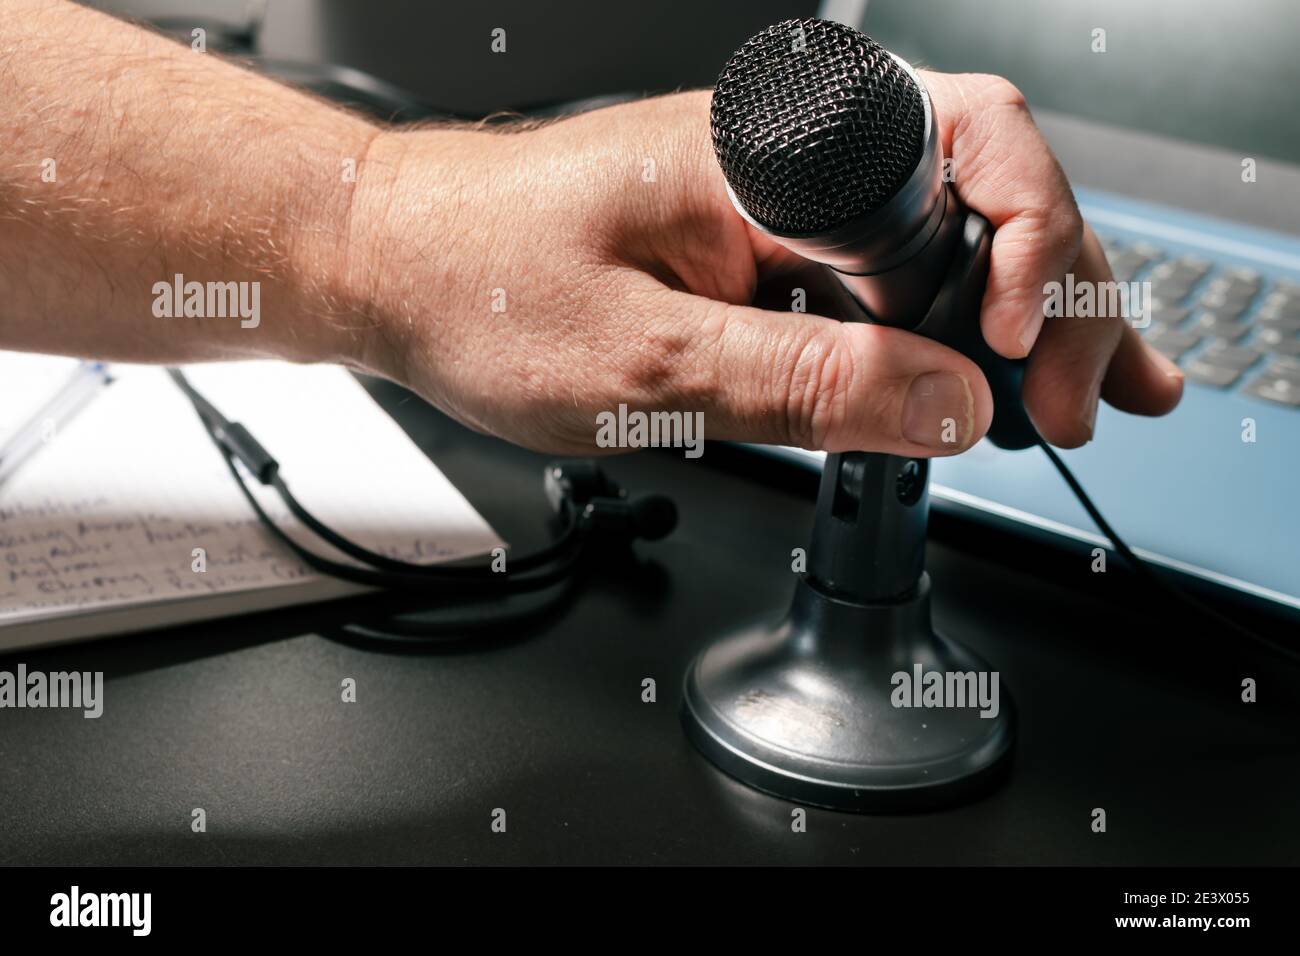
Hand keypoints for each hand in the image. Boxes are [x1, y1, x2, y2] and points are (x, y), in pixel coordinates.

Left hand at [347, 80, 1182, 455]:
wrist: (395, 266)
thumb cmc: (481, 287)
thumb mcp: (649, 366)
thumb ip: (809, 386)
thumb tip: (948, 407)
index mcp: (774, 149)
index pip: (977, 151)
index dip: (1034, 255)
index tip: (1020, 364)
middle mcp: (789, 158)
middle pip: (986, 193)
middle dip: (1061, 293)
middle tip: (1095, 398)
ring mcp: (777, 204)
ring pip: (939, 242)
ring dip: (1017, 318)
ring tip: (1078, 395)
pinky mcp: (756, 250)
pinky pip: (874, 280)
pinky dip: (936, 338)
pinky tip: (979, 384)